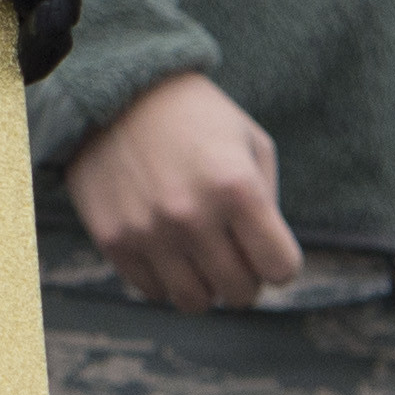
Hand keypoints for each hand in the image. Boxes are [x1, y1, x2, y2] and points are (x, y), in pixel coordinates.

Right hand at [65, 69, 302, 312]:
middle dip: (245, 277)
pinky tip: (166, 247)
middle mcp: (193, 216)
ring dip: (205, 285)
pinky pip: (153, 292)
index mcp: (237, 188)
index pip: (281, 269)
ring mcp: (150, 232)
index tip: (267, 248)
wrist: (117, 91)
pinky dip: (166, 279)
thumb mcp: (251, 142)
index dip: (280, 262)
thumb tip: (268, 264)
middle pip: (241, 293)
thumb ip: (268, 203)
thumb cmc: (197, 117)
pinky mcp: (114, 240)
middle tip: (233, 252)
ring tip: (200, 255)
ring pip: (195, 303)